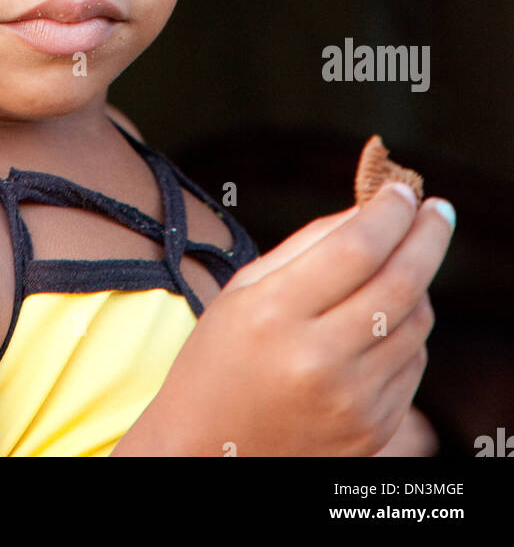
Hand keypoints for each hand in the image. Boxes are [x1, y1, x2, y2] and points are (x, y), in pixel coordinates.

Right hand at [114, 186, 454, 456]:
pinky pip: (413, 363)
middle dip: (428, 235)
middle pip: (402, 282)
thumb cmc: (220, 359)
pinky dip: (406, 333)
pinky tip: (380, 324)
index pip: (357, 247)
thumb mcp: (247, 289)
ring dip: (416, 284)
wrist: (207, 455)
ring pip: (416, 322)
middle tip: (438, 209)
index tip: (404, 190)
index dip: (389, 211)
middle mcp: (318, 361)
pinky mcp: (373, 430)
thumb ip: (310, 243)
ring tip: (395, 268)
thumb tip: (372, 206)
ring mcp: (352, 403)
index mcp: (275, 315)